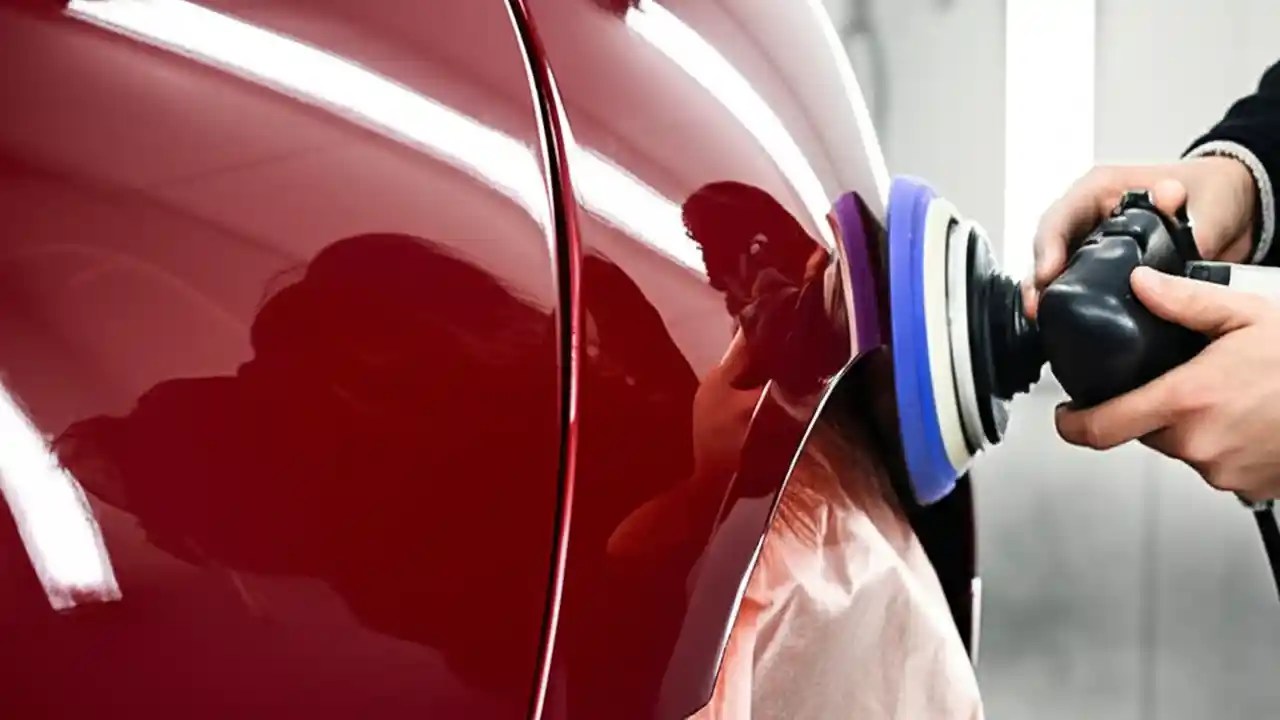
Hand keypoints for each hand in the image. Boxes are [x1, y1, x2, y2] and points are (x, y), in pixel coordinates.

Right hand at [1022, 157, 1257, 318]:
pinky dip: (1071, 306)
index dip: (1048, 245)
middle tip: (1039, 308)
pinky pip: (1077, 287)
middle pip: (1048, 248)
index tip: (1048, 272)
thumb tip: (1176, 241)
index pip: (1060, 216)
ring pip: (1056, 270)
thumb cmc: (1211, 189)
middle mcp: (1089, 217)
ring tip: (1044, 321)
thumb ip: (1189, 224)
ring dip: (1049, 296)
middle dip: (1040, 280)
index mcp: (1101, 190)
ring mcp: (1094, 244)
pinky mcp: (1105, 270)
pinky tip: (1067, 325)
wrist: (1236, 209)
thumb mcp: (1206, 204)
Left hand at [1056, 267, 1279, 501]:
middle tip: (1186, 379)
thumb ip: (1184, 303)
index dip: (1074, 424)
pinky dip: (1222, 443)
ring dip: (1192, 425)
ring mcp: (1222, 470)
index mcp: (1185, 401)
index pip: (1101, 428)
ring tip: (1230, 394)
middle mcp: (1198, 443)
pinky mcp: (1246, 487)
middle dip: (1152, 407)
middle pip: (1144, 431)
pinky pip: (1215, 465)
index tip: (1067, 415)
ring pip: (1182, 447)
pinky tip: (1248, 418)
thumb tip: (1140, 285)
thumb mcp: (1245, 316)